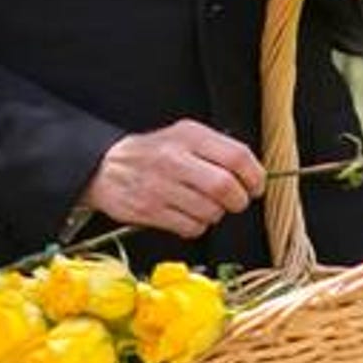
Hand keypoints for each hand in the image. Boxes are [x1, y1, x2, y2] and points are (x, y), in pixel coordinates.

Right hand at [81, 120, 264, 237]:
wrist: (106, 166)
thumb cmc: (153, 152)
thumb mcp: (184, 135)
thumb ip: (218, 149)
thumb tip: (253, 173)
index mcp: (189, 136)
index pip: (237, 156)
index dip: (255, 176)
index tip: (256, 185)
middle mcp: (174, 159)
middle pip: (225, 187)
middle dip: (238, 200)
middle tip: (235, 201)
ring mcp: (161, 186)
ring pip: (210, 211)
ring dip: (215, 214)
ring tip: (204, 205)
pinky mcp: (150, 210)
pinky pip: (190, 227)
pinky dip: (196, 226)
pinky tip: (187, 214)